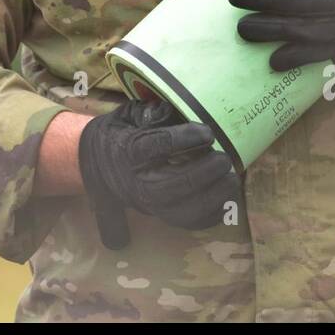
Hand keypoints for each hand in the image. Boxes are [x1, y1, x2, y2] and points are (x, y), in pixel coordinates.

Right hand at [77, 98, 241, 249]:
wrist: (102, 164)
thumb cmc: (123, 133)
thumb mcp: (128, 115)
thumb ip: (147, 112)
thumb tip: (168, 111)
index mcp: (125, 152)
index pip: (152, 148)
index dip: (182, 140)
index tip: (207, 132)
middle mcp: (135, 183)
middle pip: (168, 186)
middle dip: (202, 174)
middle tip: (224, 158)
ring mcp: (149, 204)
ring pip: (180, 212)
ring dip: (211, 198)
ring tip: (232, 178)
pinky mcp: (163, 215)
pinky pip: (189, 224)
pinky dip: (212, 215)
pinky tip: (228, 197)